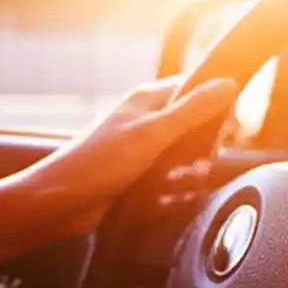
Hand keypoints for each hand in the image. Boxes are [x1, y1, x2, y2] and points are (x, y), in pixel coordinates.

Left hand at [20, 76, 238, 234]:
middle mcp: (148, 122)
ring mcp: (145, 151)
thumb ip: (192, 110)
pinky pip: (173, 184)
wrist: (59, 204)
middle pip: (198, 131)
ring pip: (188, 162)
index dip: (214, 107)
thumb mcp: (152, 134)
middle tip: (189, 166)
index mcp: (148, 100)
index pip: (196, 89)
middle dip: (200, 154)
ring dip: (185, 178)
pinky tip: (160, 199)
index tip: (223, 129)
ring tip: (169, 186)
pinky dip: (171, 195)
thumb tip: (227, 84)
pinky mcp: (142, 178)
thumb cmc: (98, 163)